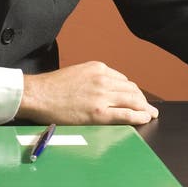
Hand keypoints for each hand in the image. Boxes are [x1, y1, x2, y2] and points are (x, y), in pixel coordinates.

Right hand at [16, 61, 158, 125]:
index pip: (123, 80)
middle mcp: (103, 79)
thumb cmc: (52, 87)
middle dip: (142, 99)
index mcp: (97, 68)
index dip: (132, 90)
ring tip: (150, 114)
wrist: (38, 95)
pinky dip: (139, 116)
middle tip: (148, 107)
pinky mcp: (99, 113)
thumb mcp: (77, 73)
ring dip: (145, 108)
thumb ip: (92, 78)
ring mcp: (102, 96)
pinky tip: (144, 118)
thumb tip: (104, 88)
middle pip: (132, 89)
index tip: (135, 96)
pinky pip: (126, 114)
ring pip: (133, 100)